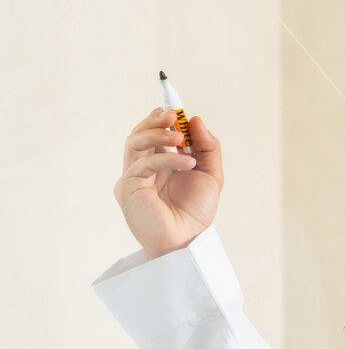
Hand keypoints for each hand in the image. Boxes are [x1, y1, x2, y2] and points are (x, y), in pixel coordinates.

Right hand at [114, 107, 222, 259]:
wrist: (187, 242)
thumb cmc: (195, 213)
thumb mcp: (210, 175)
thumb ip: (206, 147)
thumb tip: (195, 119)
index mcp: (157, 165)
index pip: (153, 133)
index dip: (161, 118)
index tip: (175, 107)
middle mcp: (141, 169)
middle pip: (139, 133)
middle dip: (155, 120)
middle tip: (173, 115)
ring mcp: (132, 177)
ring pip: (134, 142)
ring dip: (157, 133)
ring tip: (180, 136)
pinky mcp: (130, 187)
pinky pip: (144, 162)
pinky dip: (167, 157)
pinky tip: (187, 162)